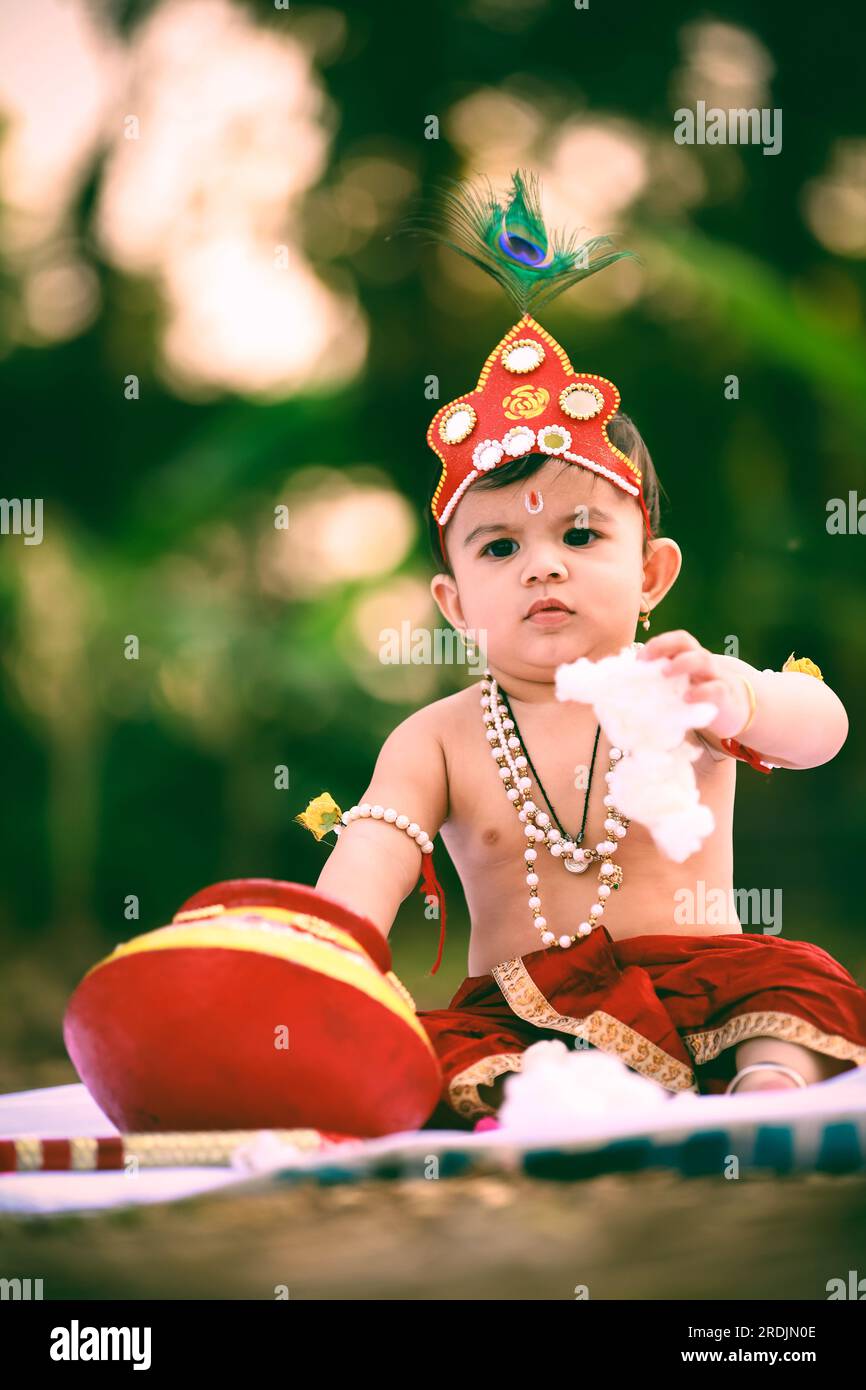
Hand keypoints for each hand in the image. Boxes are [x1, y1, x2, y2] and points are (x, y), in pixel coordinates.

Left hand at [636, 629, 751, 738]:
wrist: (733, 710)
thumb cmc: (696, 695)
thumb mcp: (678, 686)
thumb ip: (658, 682)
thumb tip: (625, 685)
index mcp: (688, 656)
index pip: (674, 640)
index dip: (656, 644)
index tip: (638, 658)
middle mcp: (701, 660)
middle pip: (686, 642)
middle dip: (663, 645)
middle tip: (645, 660)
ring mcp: (714, 675)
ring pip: (703, 659)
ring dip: (682, 662)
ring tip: (665, 672)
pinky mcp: (724, 695)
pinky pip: (716, 688)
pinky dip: (701, 691)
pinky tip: (687, 698)